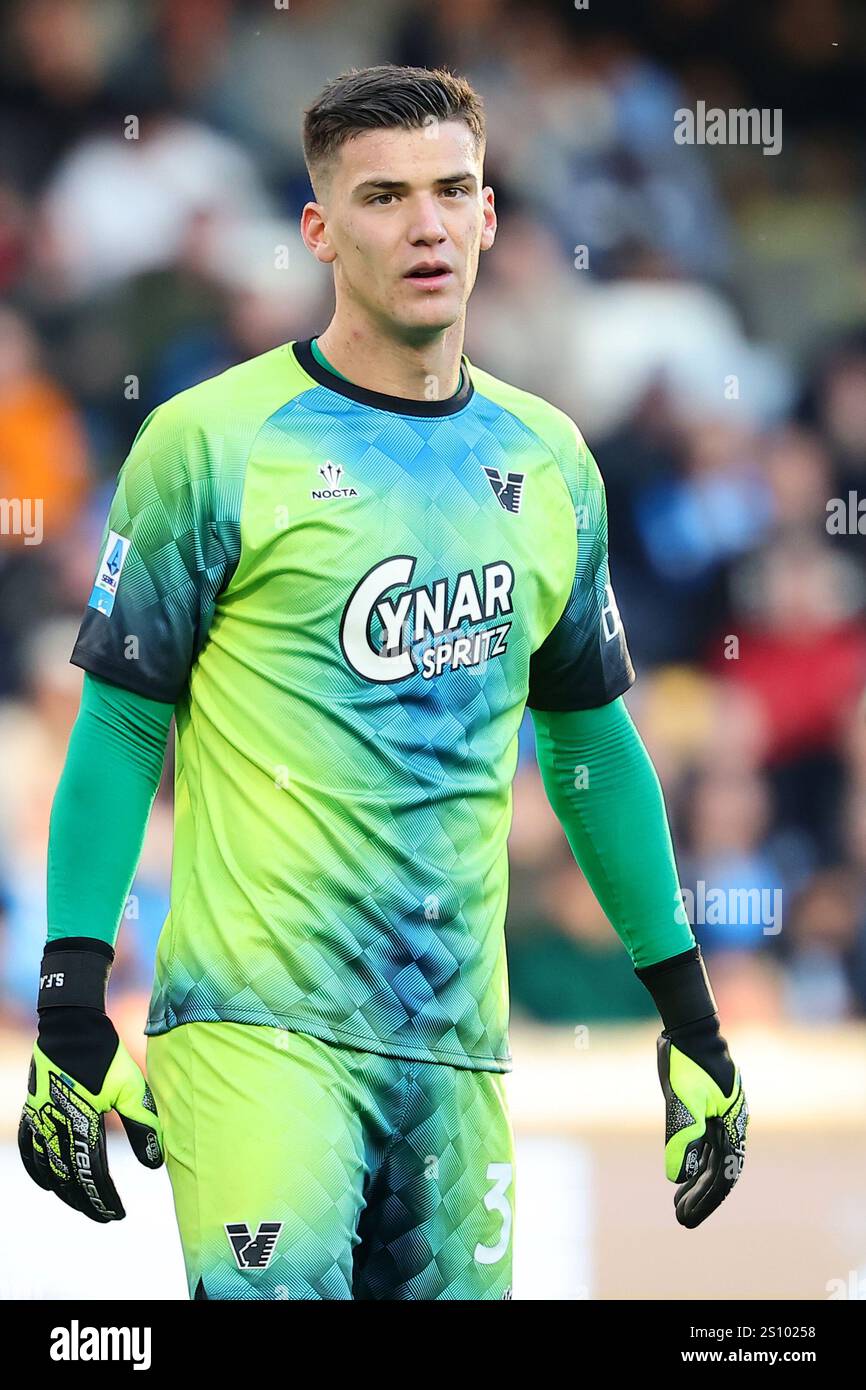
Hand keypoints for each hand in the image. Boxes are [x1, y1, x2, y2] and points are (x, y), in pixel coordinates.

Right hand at [18, 940, 162, 1221]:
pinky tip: (48, 1183)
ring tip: (81, 1203)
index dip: (105, 1198)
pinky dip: (37, 1170)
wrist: (73, 1025)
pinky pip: (29, 1149)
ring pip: (47, 1169)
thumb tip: (155, 1164)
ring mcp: (41, 1119)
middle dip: (86, 1201)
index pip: (94, 1174)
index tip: (117, 1214)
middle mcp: (58, 1125)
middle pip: (69, 1178)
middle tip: (103, 1216)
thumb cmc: (107, 1056)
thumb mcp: (131, 1089)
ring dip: (64, 1191)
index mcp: (84, 1123)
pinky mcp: (33, 1110)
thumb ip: (143, 1127)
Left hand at [656, 1019, 747, 1228]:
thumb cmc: (687, 1063)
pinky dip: (694, 1162)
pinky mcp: (707, 1110)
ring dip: (697, 1183)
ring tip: (678, 1204)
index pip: (725, 1174)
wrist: (689, 1029)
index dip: (707, 1199)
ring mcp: (720, 1117)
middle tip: (681, 1218)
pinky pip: (705, 1145)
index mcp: (732, 1125)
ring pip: (713, 1160)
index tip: (688, 1218)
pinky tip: (680, 1174)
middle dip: (701, 1197)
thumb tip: (678, 1176)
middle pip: (720, 1171)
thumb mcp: (683, 1101)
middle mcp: (731, 1124)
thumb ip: (683, 1138)